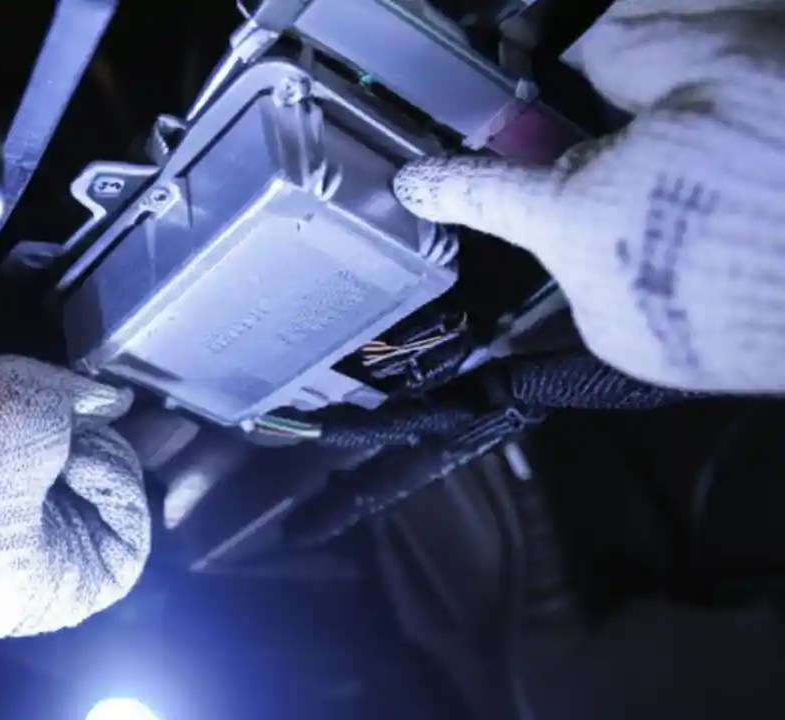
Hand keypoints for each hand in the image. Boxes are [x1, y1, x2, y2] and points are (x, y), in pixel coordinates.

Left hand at [394, 0, 784, 392]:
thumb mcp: (730, 60)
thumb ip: (633, 52)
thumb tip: (595, 64)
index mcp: (581, 221)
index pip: (478, 190)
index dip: (446, 176)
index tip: (415, 182)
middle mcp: (597, 299)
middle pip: (567, 216)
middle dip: (610, 174)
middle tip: (701, 146)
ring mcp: (648, 347)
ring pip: (619, 255)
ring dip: (657, 218)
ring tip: (749, 193)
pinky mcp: (695, 372)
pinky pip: (661, 296)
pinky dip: (688, 262)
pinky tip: (756, 232)